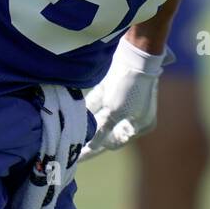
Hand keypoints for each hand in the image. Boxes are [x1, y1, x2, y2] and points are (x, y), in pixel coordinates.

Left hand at [82, 38, 173, 159]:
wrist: (135, 52)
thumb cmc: (130, 86)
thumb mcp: (116, 112)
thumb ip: (102, 131)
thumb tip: (91, 148)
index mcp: (140, 125)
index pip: (114, 142)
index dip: (96, 149)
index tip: (79, 156)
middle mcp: (133, 114)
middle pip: (107, 130)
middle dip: (90, 137)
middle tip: (71, 149)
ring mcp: (123, 99)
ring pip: (100, 115)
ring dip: (87, 122)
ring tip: (68, 132)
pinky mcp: (113, 85)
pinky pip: (97, 101)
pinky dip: (87, 107)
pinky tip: (73, 113)